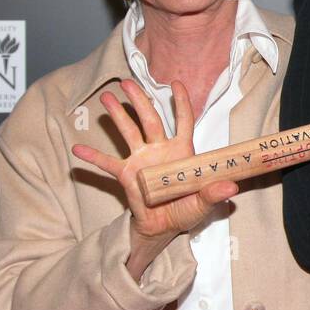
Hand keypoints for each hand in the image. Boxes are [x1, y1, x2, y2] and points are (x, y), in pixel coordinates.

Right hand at [72, 79, 237, 268]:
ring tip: (105, 98)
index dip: (181, 102)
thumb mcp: (203, 203)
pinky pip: (108, 164)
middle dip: (139, 100)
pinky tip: (78, 149)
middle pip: (150, 119)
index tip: (175, 83)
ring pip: (129, 132)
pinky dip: (93, 158)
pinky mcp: (126, 175)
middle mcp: (160, 150)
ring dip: (117, 116)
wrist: (163, 227)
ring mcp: (141, 160)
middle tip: (126, 83)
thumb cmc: (186, 210)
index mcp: (182, 151)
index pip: (183, 121)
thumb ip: (214, 194)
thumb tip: (231, 187)